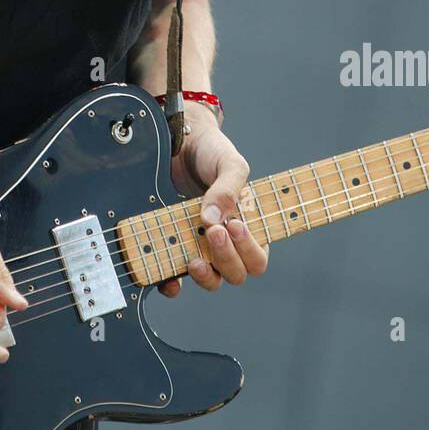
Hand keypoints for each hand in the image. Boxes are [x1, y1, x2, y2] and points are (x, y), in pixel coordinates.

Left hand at [158, 104, 268, 297]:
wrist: (182, 145)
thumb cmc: (214, 155)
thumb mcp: (230, 165)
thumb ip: (228, 189)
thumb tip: (211, 219)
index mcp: (250, 229)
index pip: (257, 259)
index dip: (249, 250)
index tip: (235, 225)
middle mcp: (228, 245)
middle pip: (236, 274)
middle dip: (227, 258)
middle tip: (213, 231)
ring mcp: (202, 248)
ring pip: (212, 280)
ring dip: (206, 276)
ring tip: (195, 259)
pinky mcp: (177, 249)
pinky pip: (177, 278)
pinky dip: (173, 284)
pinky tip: (171, 278)